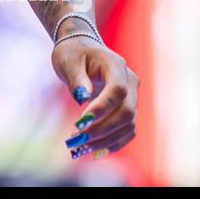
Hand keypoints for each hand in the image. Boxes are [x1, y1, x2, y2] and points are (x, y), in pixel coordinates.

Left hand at [51, 32, 138, 161]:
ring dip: (105, 139)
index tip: (80, 122)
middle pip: (126, 111)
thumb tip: (82, 99)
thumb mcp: (68, 61)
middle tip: (78, 140)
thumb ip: (76, 79)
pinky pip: (127, 130)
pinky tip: (93, 149)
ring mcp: (132, 97)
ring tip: (80, 147)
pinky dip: (112, 142)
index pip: (117, 90)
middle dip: (102, 129)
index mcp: (116, 65)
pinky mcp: (128, 110)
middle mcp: (130, 82)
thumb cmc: (73, 53)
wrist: (83, 49)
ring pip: (128, 125)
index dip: (102, 108)